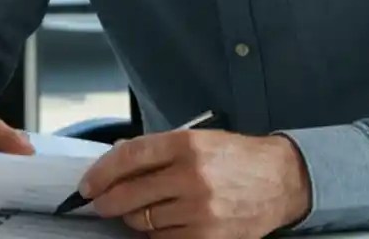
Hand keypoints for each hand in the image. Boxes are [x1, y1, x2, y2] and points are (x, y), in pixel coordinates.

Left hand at [79, 130, 310, 237]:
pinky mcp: (208, 236)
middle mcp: (192, 177)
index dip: (101, 173)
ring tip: (137, 210)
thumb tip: (115, 156)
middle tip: (100, 203)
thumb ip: (156, 148)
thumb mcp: (198, 140)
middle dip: (107, 201)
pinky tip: (160, 223)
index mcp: (187, 145)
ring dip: (133, 218)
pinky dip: (155, 233)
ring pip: (143, 220)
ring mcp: (200, 210)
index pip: (129, 158)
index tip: (87, 185)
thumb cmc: (236, 157)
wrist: (281, 180)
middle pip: (129, 194)